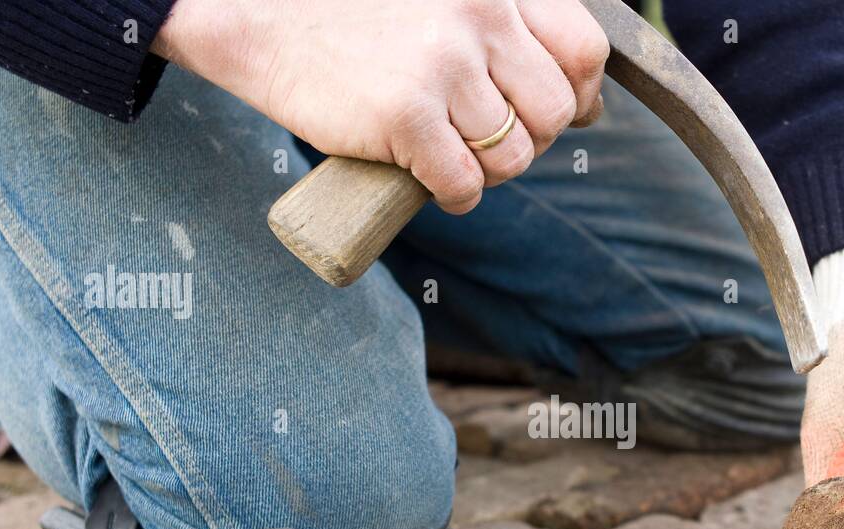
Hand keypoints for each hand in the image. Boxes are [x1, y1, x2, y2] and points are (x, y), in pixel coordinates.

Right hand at [152, 0, 608, 212]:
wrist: (259, 15)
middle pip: (555, 111)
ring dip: (489, 172)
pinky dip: (457, 196)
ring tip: (451, 157)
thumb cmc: (353, 13)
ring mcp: (444, 65)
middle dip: (529, 138)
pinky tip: (432, 182)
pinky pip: (467, 184)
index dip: (578, 94)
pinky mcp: (406, 114)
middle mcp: (480, 15)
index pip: (584, 50)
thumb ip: (504, 29)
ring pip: (514, 155)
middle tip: (486, 140)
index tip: (551, 113)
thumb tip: (584, 103)